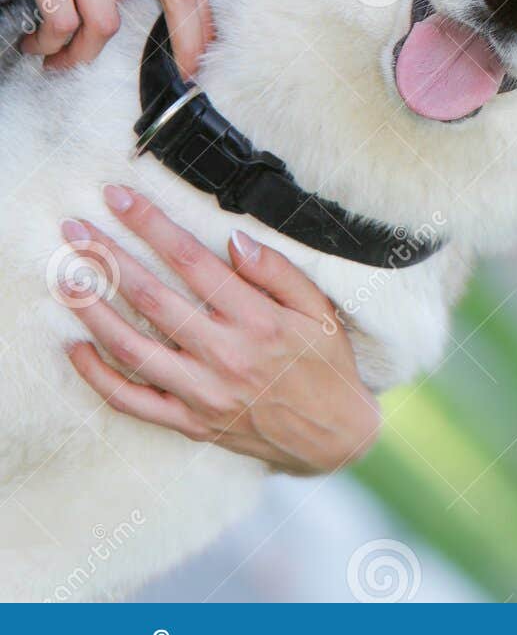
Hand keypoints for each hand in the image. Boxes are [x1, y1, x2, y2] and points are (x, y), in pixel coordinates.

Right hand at [0, 0, 212, 78]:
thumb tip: (125, 2)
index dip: (203, 13)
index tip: (203, 49)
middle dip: (185, 39)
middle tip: (178, 75)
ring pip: (106, 20)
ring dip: (83, 55)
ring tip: (58, 60)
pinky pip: (60, 18)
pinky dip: (49, 42)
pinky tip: (36, 43)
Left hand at [55, 184, 380, 475]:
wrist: (332, 436)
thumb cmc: (325, 363)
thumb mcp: (319, 308)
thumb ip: (277, 271)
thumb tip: (234, 239)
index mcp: (257, 319)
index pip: (191, 260)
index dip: (151, 225)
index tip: (120, 198)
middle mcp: (224, 355)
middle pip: (152, 297)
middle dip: (109, 258)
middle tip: (75, 230)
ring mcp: (202, 393)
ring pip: (132, 348)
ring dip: (93, 310)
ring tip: (65, 278)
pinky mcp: (189, 422)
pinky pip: (133, 401)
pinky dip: (99, 376)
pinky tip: (77, 349)